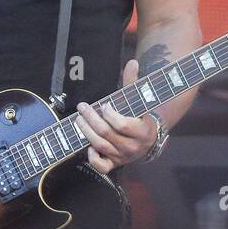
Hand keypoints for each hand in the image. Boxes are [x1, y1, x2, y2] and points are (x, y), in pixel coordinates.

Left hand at [74, 58, 158, 174]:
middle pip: (107, 134)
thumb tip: (132, 62)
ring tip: (79, 119)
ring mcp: (122, 156)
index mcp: (141, 131)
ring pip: (101, 146)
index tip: (104, 105)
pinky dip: (93, 158)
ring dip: (87, 132)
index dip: (110, 115)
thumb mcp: (139, 101)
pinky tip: (87, 147)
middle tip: (82, 108)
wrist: (148, 140)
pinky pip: (102, 166)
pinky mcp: (114, 164)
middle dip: (91, 119)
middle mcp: (132, 146)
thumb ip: (133, 83)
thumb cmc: (140, 118)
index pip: (122, 125)